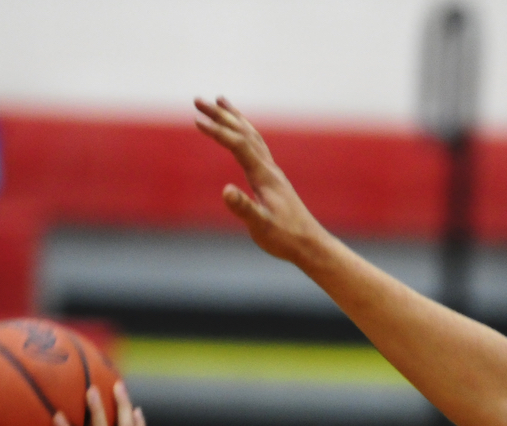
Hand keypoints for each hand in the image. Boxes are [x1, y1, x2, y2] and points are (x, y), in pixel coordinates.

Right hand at [194, 96, 328, 262]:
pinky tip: (241, 134)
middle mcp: (269, 168)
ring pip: (252, 136)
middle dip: (220, 115)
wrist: (310, 245)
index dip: (217, 131)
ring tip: (220, 102)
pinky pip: (257, 147)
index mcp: (264, 176)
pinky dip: (245, 133)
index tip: (196, 120)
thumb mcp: (261, 226)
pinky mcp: (273, 179)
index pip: (238, 145)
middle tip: (198, 100)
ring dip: (234, 118)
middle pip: (243, 133)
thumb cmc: (286, 237)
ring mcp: (272, 172)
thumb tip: (226, 190)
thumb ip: (244, 208)